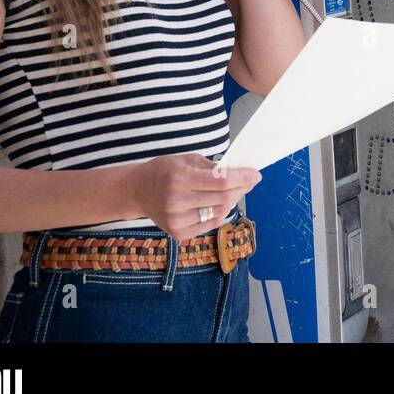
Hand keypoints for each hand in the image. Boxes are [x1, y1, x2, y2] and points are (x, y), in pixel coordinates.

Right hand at [126, 153, 260, 239]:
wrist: (137, 191)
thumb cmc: (164, 171)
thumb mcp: (188, 160)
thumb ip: (213, 167)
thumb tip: (241, 173)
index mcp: (179, 179)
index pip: (221, 181)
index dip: (243, 178)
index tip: (256, 174)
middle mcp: (177, 202)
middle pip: (223, 198)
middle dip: (242, 188)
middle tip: (251, 180)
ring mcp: (177, 221)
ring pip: (219, 212)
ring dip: (233, 200)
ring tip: (236, 190)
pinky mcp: (178, 233)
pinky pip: (210, 223)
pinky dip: (221, 212)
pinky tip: (221, 203)